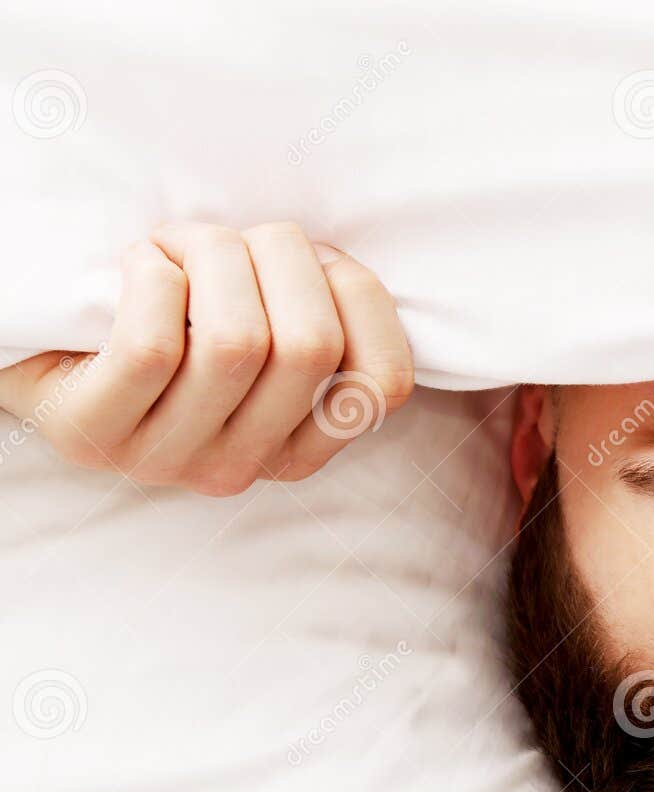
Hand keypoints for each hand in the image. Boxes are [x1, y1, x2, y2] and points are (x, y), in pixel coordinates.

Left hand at [0, 222, 412, 495]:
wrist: (46, 340)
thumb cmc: (170, 315)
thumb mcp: (266, 321)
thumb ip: (325, 313)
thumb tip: (346, 279)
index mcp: (298, 449)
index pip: (382, 382)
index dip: (357, 294)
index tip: (311, 261)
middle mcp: (240, 468)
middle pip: (310, 347)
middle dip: (281, 255)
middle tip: (238, 237)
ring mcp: (165, 460)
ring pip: (235, 341)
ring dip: (211, 255)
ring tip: (180, 246)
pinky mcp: (93, 433)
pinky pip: (152, 346)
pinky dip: (153, 276)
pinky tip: (142, 264)